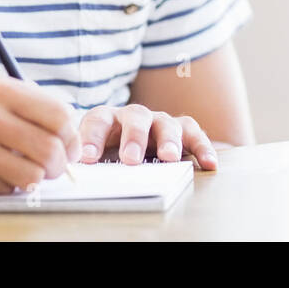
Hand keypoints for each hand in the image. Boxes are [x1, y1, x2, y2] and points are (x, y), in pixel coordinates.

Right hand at [0, 76, 81, 193]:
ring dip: (37, 179)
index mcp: (0, 89)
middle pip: (49, 148)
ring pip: (31, 174)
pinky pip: (3, 189)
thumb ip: (31, 105)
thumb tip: (72, 132)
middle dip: (60, 165)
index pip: (58, 115)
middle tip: (56, 168)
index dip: (72, 136)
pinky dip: (7, 186)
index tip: (70, 147)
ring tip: (29, 173)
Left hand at [76, 104, 217, 169]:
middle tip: (131, 159)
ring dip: (168, 140)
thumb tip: (79, 171)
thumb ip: (94, 160)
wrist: (139, 144)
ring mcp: (160, 121)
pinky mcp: (183, 129)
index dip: (92, 138)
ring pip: (166, 123)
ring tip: (169, 158)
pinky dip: (203, 147)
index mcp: (109, 119)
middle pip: (136, 117)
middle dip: (134, 137)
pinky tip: (209, 163)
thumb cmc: (114, 152)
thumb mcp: (100, 155)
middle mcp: (136, 115)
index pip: (98, 120)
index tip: (88, 159)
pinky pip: (195, 134)